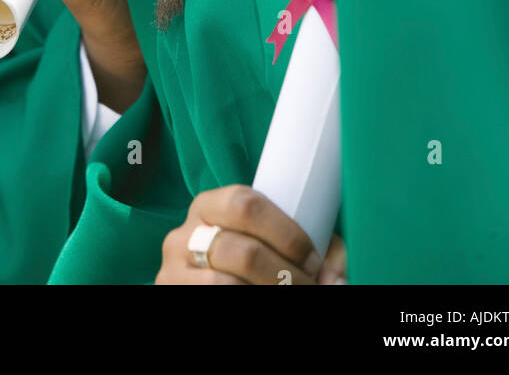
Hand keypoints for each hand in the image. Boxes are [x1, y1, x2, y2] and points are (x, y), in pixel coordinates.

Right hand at [156, 185, 346, 284]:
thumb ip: (303, 248)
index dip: (288, 234)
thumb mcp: (265, 242)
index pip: (246, 204)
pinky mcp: (170, 296)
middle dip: (287, 276)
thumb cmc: (247, 261)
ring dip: (273, 293)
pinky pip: (218, 301)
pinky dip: (250, 303)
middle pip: (244, 252)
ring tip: (294, 296)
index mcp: (208, 206)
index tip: (314, 261)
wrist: (211, 280)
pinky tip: (265, 302)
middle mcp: (182, 236)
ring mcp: (173, 272)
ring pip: (230, 286)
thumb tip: (338, 277)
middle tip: (310, 286)